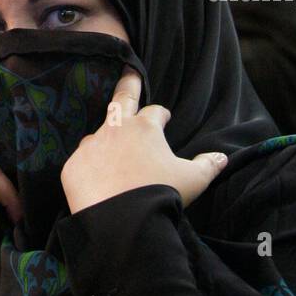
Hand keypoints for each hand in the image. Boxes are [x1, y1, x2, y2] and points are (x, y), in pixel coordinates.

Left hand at [60, 69, 227, 213]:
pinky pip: (83, 162)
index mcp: (144, 127)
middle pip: (122, 99)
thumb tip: (221, 157)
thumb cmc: (161, 194)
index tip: (164, 118)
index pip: (155, 111)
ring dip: (107, 140)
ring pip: (99, 136)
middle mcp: (115, 129)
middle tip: (128, 72)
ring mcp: (91, 146)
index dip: (161, 114)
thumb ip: (208, 165)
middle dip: (128, 84)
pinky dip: (91, 167)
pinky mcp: (73, 166)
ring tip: (113, 154)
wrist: (124, 224)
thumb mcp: (193, 180)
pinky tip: (98, 179)